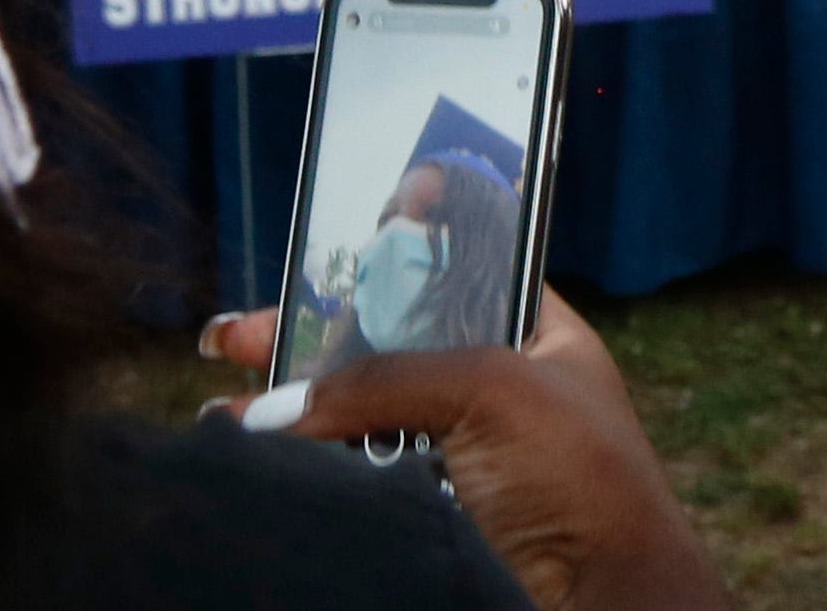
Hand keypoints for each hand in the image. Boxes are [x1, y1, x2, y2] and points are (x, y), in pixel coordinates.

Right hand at [214, 293, 723, 609]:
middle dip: (307, 342)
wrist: (603, 602)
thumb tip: (272, 411)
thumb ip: (382, 382)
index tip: (318, 252)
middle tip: (232, 340)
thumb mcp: (491, 390)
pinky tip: (255, 458)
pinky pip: (355, 482)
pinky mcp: (428, 516)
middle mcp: (494, 388)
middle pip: (383, 349)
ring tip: (224, 414)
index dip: (384, 258)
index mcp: (535, 334)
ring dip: (293, 413)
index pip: (448, 275)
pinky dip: (306, 472)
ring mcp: (458, 456)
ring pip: (360, 421)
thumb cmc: (578, 477)